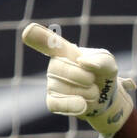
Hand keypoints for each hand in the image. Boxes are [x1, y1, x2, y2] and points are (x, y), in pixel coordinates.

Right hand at [22, 22, 135, 137]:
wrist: (106, 98)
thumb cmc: (103, 75)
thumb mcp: (108, 63)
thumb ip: (101, 60)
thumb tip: (83, 62)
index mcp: (64, 50)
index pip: (48, 42)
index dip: (37, 36)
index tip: (28, 32)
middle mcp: (54, 65)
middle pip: (61, 68)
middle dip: (83, 77)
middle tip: (93, 80)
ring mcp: (52, 84)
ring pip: (65, 90)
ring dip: (86, 93)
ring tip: (92, 92)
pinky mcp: (53, 101)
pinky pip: (56, 104)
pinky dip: (72, 106)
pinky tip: (82, 105)